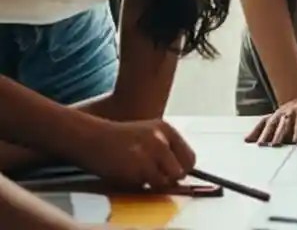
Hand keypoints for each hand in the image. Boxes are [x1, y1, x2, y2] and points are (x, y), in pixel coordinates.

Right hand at [72, 118, 195, 189]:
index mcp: (166, 129)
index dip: (182, 170)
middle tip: (153, 177)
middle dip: (169, 179)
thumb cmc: (116, 139)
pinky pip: (144, 185)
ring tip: (136, 173)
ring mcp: (148, 153)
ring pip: (163, 182)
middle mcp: (161, 140)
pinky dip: (137, 184)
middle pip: (180, 172)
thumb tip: (180, 175)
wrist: (88, 136)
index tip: (172, 175)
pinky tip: (125, 173)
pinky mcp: (135, 167)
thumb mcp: (147, 134)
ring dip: (152, 183)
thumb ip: (165, 150)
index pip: (189, 158)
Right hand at [244, 98, 296, 145]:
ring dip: (265, 134)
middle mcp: (288, 113)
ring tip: (261, 146)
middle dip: (279, 134)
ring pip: (270, 124)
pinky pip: (261, 123)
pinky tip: (247, 140)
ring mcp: (278, 115)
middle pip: (283, 124)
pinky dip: (254, 131)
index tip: (296, 142)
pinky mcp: (270, 117)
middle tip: (275, 145)